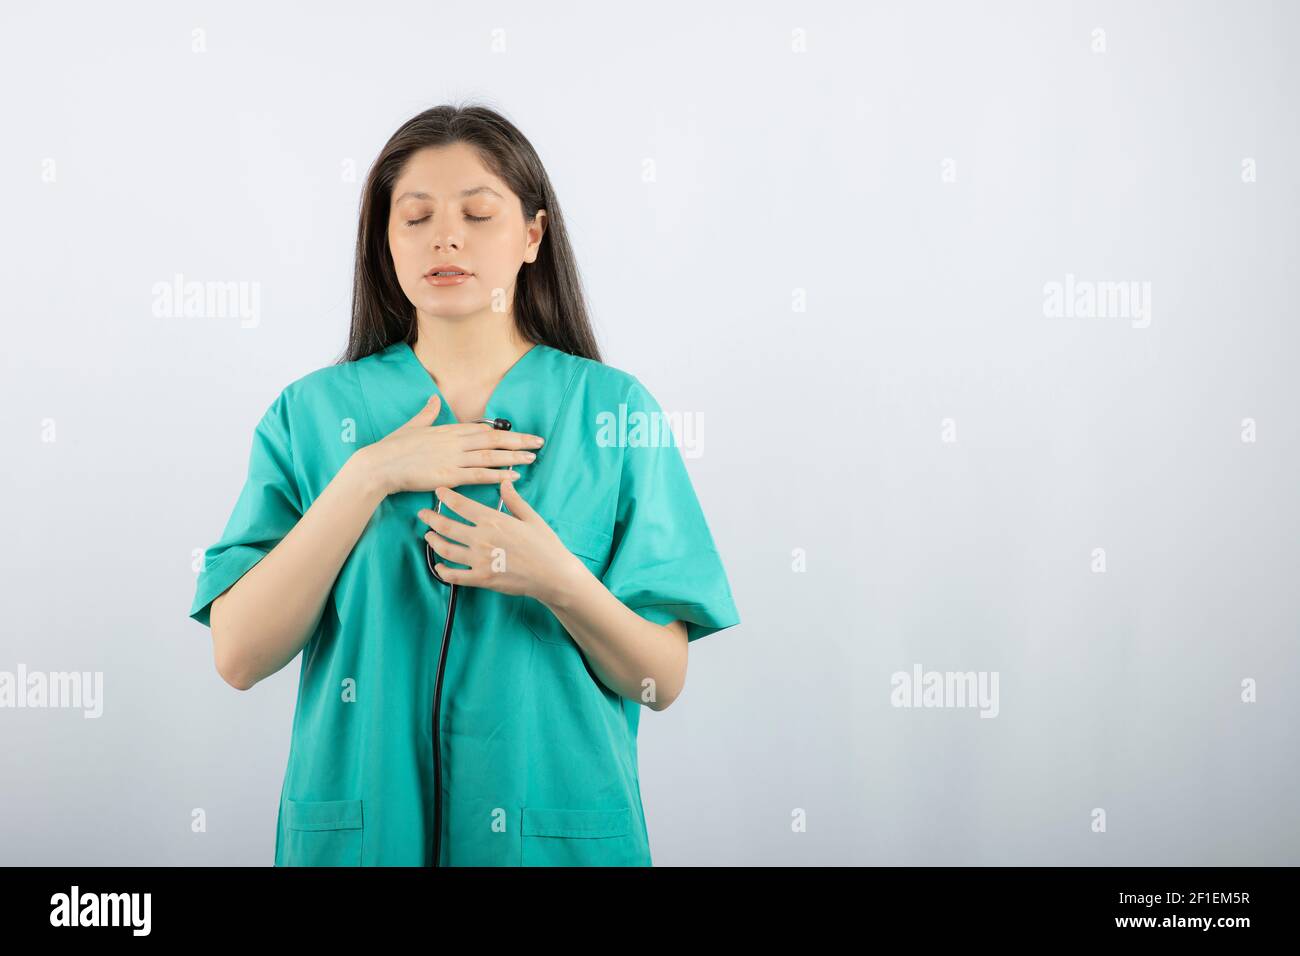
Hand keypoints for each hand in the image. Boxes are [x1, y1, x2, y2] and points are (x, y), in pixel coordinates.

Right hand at [360, 394, 543, 496]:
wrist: (380, 464)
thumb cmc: (393, 447)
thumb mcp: (413, 425)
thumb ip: (428, 413)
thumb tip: (435, 399)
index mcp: (448, 430)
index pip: (482, 430)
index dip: (503, 432)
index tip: (520, 433)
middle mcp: (454, 442)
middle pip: (493, 440)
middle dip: (518, 441)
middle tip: (539, 442)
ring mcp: (452, 458)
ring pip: (490, 456)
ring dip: (513, 456)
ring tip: (533, 457)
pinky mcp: (449, 476)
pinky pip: (479, 475)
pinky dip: (498, 474)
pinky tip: (514, 475)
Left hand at [418, 481, 584, 604]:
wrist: (553, 574)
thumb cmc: (545, 545)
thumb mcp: (531, 517)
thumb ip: (513, 500)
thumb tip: (503, 483)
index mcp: (494, 521)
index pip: (461, 505)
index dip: (446, 497)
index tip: (438, 492)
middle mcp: (482, 539)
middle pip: (447, 526)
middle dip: (431, 518)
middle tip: (423, 514)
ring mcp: (480, 560)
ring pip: (446, 549)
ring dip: (433, 541)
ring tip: (428, 535)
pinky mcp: (482, 579)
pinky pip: (455, 576)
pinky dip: (443, 571)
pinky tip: (439, 565)